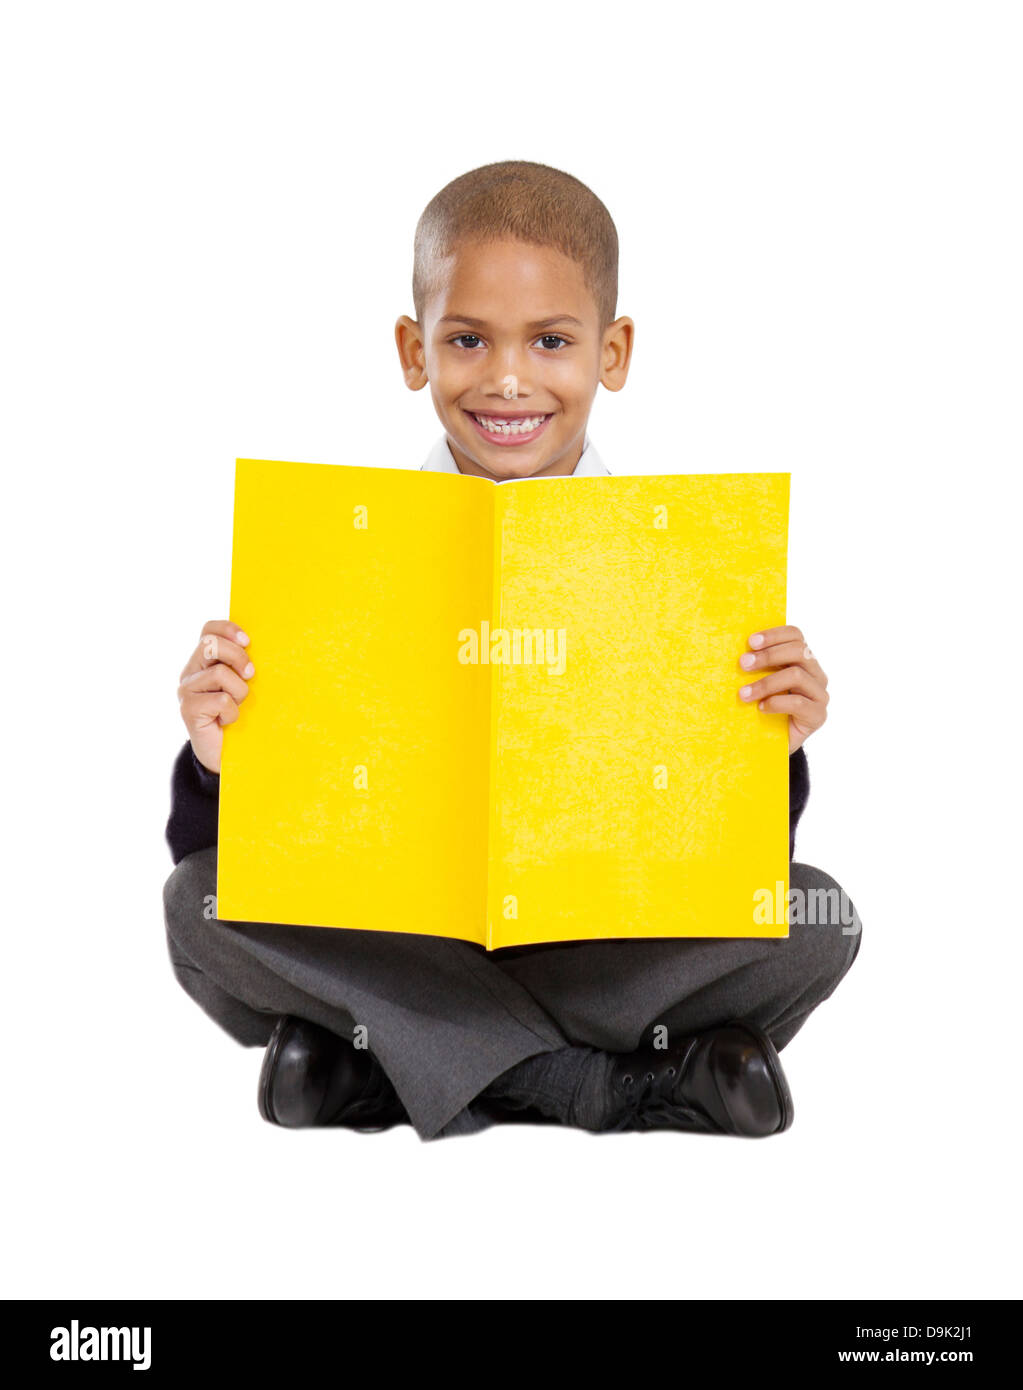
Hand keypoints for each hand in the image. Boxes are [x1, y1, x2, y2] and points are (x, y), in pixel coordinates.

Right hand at [177, 619, 253, 773]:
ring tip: (236, 706)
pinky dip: (232, 712)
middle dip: (238, 657)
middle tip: (250, 675)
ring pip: (219, 673)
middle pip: (212, 645)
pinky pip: (221, 700)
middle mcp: (191, 672)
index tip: (248, 641)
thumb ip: (242, 665)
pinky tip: (227, 721)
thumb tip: (259, 646)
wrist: (224, 754)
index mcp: (203, 661)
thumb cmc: (239, 716)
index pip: (209, 630)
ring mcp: (187, 690)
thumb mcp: (242, 685)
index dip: (229, 630)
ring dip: (238, 692)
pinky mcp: (189, 710)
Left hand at [738, 625, 828, 754]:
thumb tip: (736, 649)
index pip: (795, 635)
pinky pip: (798, 703)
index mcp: (802, 659)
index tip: (750, 642)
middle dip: (768, 655)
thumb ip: (756, 665)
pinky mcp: (818, 715)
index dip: (774, 634)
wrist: (771, 744)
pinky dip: (776, 703)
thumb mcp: (758, 682)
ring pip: (797, 675)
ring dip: (766, 683)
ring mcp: (819, 694)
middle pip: (799, 651)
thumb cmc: (762, 707)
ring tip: (744, 694)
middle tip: (743, 664)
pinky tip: (761, 708)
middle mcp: (815, 674)